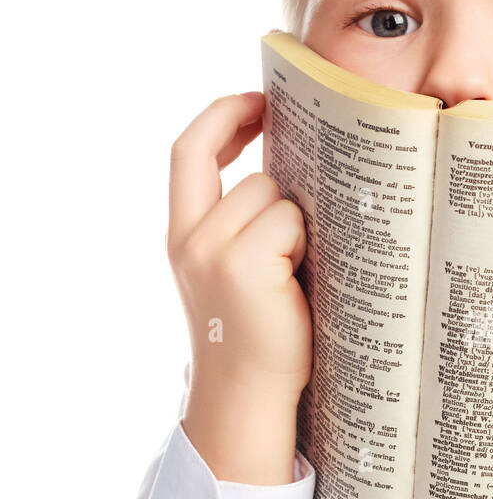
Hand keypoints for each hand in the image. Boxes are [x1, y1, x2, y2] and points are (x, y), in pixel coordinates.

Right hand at [166, 93, 311, 401]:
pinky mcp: (243, 264)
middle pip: (253, 178)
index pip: (188, 150)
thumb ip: (242, 223)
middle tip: (303, 238)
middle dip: (288, 202)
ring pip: (276, 198)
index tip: (256, 103)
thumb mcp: (234, 269)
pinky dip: (303, 247)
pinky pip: (290, 223)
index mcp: (182, 234)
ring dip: (298, 229)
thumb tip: (290, 171)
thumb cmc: (259, 336)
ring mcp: (213, 250)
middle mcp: (189, 238)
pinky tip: (298, 285)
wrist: (248, 395)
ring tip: (294, 278)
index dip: (221, 114)